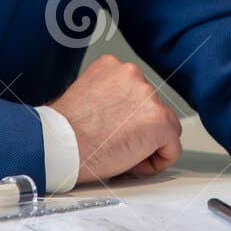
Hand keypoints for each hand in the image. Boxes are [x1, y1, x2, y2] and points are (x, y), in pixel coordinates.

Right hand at [48, 54, 182, 182]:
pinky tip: (130, 163)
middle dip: (138, 131)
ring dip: (147, 145)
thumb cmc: (63, 132)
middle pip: (154, 110)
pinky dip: (156, 163)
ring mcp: (149, 97)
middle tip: (112, 144)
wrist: (58, 146)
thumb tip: (121, 114)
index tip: (109, 131)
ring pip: (165, 129)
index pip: (138, 96)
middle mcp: (133, 74)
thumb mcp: (85, 96)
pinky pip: (172, 149)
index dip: (126, 121)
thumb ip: (109, 97)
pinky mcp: (160, 121)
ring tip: (118, 152)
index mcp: (114, 66)